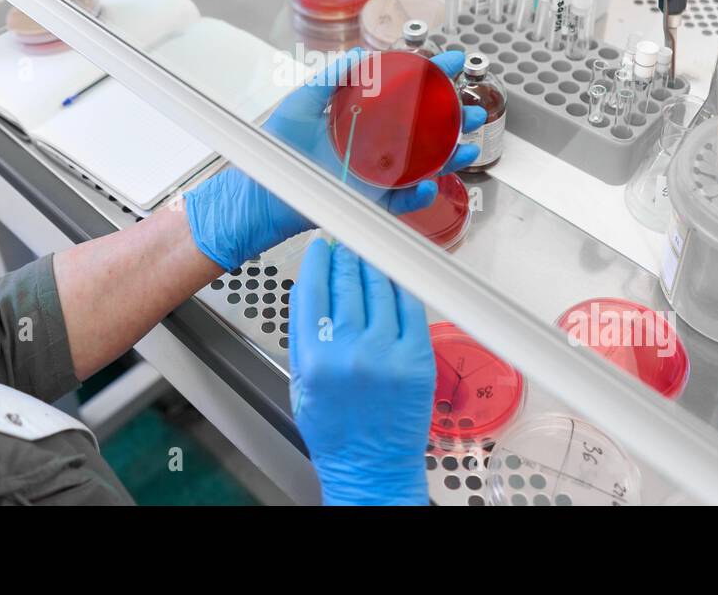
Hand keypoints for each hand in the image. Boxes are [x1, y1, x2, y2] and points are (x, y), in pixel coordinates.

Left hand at [186, 48, 484, 270]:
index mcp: (366, 114)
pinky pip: (404, 201)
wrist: (262, 188)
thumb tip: (362, 55)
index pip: (407, 91)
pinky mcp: (373, 201)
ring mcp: (379, 172)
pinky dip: (419, 195)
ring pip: (427, 164)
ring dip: (452, 155)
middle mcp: (378, 142)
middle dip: (457, 117)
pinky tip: (427, 184)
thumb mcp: (302, 102)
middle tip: (474, 106)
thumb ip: (331, 77)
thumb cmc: (278, 145)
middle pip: (428, 128)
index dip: (432, 74)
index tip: (453, 58)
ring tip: (468, 144)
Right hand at [289, 238, 433, 504]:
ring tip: (368, 259)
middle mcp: (350, 352)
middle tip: (346, 248)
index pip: (312, 290)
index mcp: (314, 358)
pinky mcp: (418, 359)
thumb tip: (312, 285)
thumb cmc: (335, 431)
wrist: (370, 468)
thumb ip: (304, 332)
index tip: (320, 250)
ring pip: (380, 289)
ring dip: (372, 267)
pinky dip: (400, 288)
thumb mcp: (299, 380)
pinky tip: (393, 280)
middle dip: (346, 259)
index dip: (317, 262)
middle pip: (347, 283)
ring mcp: (388, 355)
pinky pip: (410, 307)